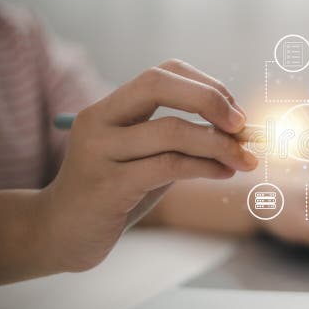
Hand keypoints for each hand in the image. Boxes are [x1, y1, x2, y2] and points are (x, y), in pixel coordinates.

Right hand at [39, 60, 257, 272]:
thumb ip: (184, 141)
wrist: (63, 234)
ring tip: (245, 159)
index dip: (206, 86)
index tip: (236, 113)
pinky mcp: (107, 186)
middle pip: (158, 84)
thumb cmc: (115, 193)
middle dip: (209, 99)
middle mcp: (98, 121)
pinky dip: (206, 167)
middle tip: (242, 125)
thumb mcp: (148, 157)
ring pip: (171, 131)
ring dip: (219, 144)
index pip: (163, 73)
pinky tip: (224, 173)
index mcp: (109, 107)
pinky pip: (168, 166)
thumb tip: (241, 130)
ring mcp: (98, 152)